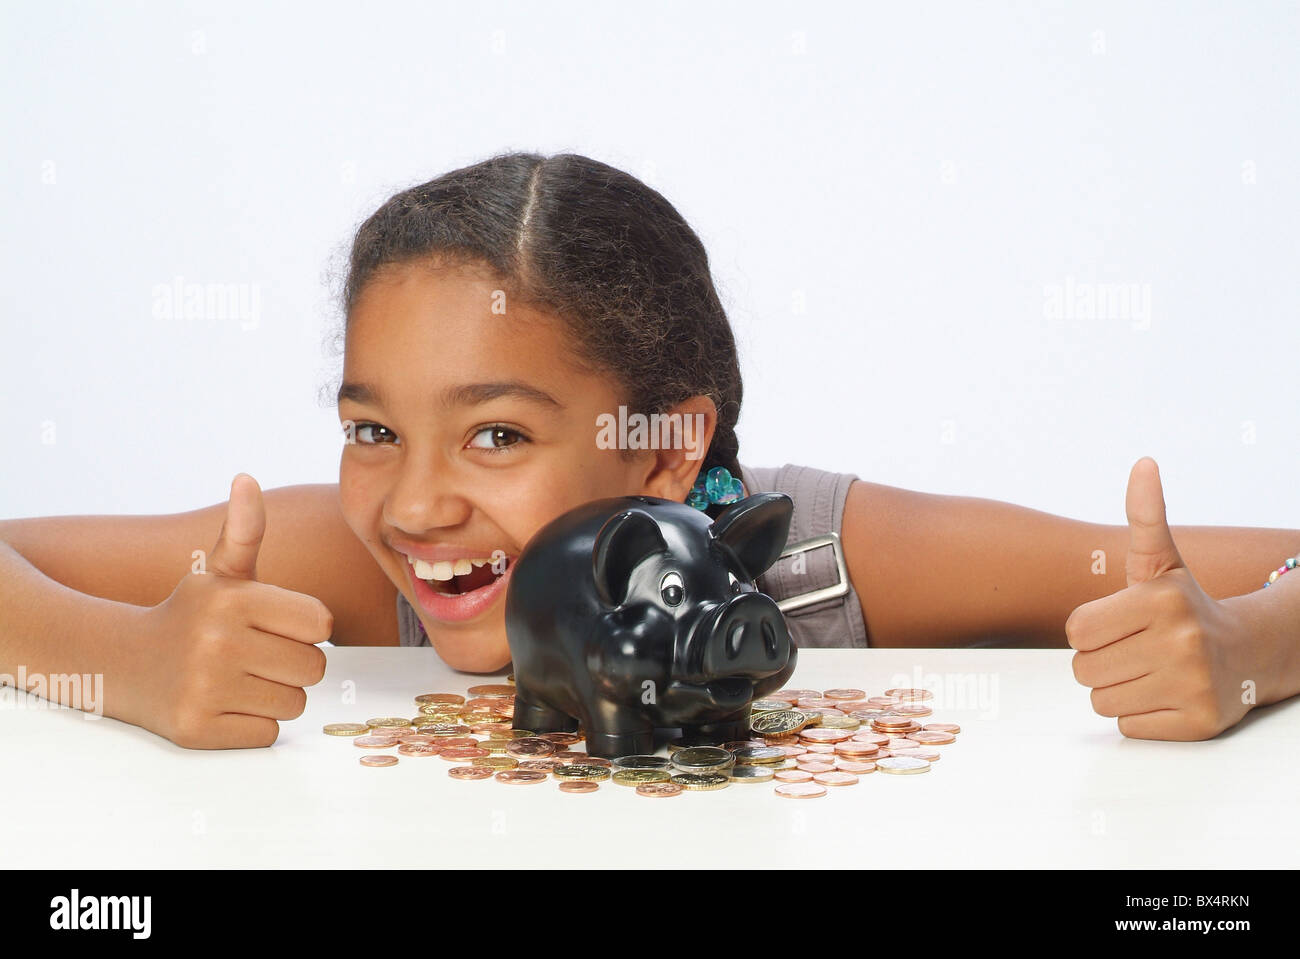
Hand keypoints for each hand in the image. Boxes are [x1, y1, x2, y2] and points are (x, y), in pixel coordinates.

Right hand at [129, 474, 331, 747]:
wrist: (126, 662)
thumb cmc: (192, 615)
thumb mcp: (219, 571)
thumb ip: (244, 530)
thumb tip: (247, 479)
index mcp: (234, 598)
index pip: (321, 624)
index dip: (305, 627)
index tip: (276, 624)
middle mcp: (218, 642)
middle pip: (313, 668)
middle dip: (293, 663)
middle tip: (256, 655)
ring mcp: (205, 688)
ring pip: (294, 704)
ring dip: (275, 695)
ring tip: (239, 678)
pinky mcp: (197, 730)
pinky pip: (268, 734)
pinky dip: (253, 724)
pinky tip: (224, 704)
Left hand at [1065, 457, 1251, 739]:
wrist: (1247, 651)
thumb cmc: (1183, 606)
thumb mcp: (1160, 561)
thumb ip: (1144, 516)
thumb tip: (1144, 463)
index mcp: (1161, 599)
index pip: (1075, 633)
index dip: (1090, 630)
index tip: (1121, 622)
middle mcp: (1181, 642)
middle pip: (1084, 670)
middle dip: (1102, 660)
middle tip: (1137, 647)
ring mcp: (1193, 686)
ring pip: (1100, 701)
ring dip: (1118, 689)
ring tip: (1151, 669)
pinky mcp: (1198, 725)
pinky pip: (1126, 727)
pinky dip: (1139, 715)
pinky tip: (1167, 693)